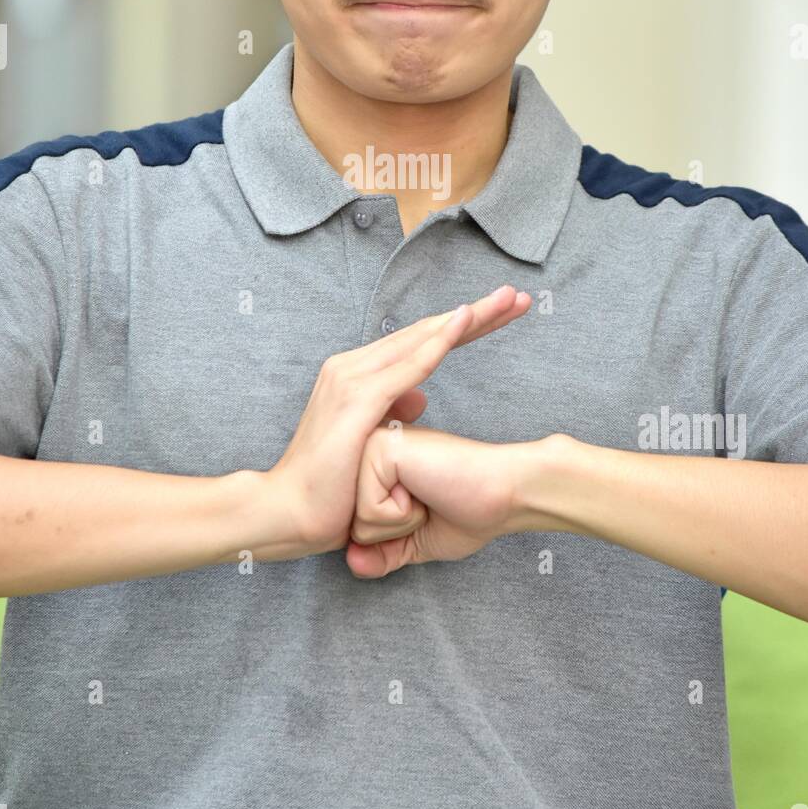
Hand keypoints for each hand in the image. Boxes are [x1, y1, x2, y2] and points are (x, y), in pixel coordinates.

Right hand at [259, 286, 531, 561]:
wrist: (288, 512)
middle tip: (518, 296)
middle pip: (426, 331)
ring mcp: (353, 378)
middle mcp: (353, 366)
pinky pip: (406, 366)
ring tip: (506, 301)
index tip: (504, 315)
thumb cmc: (330, 487)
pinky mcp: (357, 399)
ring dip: (468, 318)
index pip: (421, 341)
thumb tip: (419, 397)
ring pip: (421, 339)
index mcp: (358, 374)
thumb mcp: (372, 443)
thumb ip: (393, 414)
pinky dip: (436, 342)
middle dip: (477, 312)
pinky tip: (463, 323)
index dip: (465, 326)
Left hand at [345, 423, 573, 578]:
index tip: (428, 509)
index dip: (395, 537)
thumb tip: (352, 563)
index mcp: (373, 469)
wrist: (504, 494)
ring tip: (429, 493)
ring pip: (358, 522)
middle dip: (396, 532)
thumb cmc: (469, 510)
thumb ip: (381, 555)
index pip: (356, 529)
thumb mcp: (416, 541)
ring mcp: (370, 446)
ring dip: (402, 523)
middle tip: (430, 502)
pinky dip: (403, 514)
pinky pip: (370, 511)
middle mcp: (366, 451)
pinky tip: (426, 487)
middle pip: (352, 527)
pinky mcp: (379, 449)